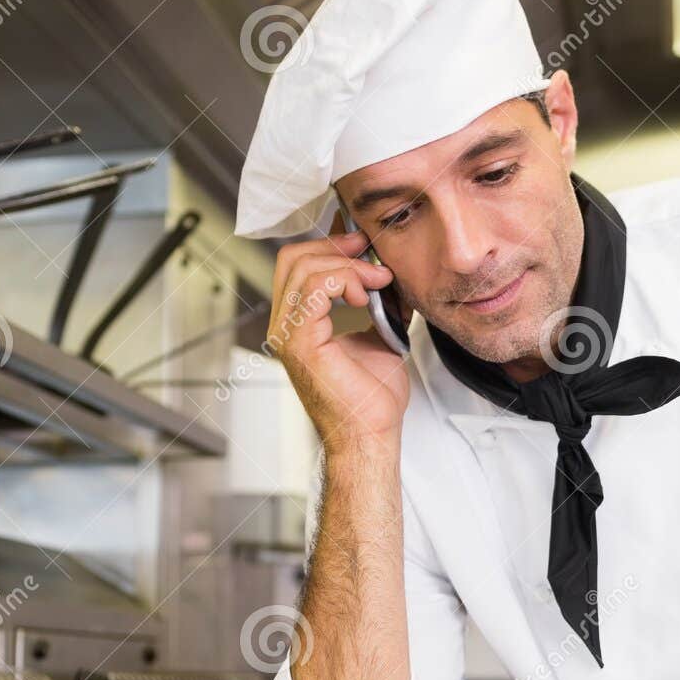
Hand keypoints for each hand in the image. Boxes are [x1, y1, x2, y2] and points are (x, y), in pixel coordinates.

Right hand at [268, 209, 409, 450]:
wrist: (371, 434)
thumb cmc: (372, 399)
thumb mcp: (381, 335)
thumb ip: (380, 304)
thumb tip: (394, 275)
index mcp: (298, 323)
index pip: (297, 263)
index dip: (330, 245)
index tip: (366, 246)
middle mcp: (285, 326)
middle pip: (293, 256)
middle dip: (336, 246)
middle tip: (370, 253)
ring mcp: (288, 334)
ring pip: (302, 266)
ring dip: (348, 265)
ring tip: (377, 281)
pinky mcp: (301, 342)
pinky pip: (313, 287)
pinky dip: (343, 279)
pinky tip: (365, 295)